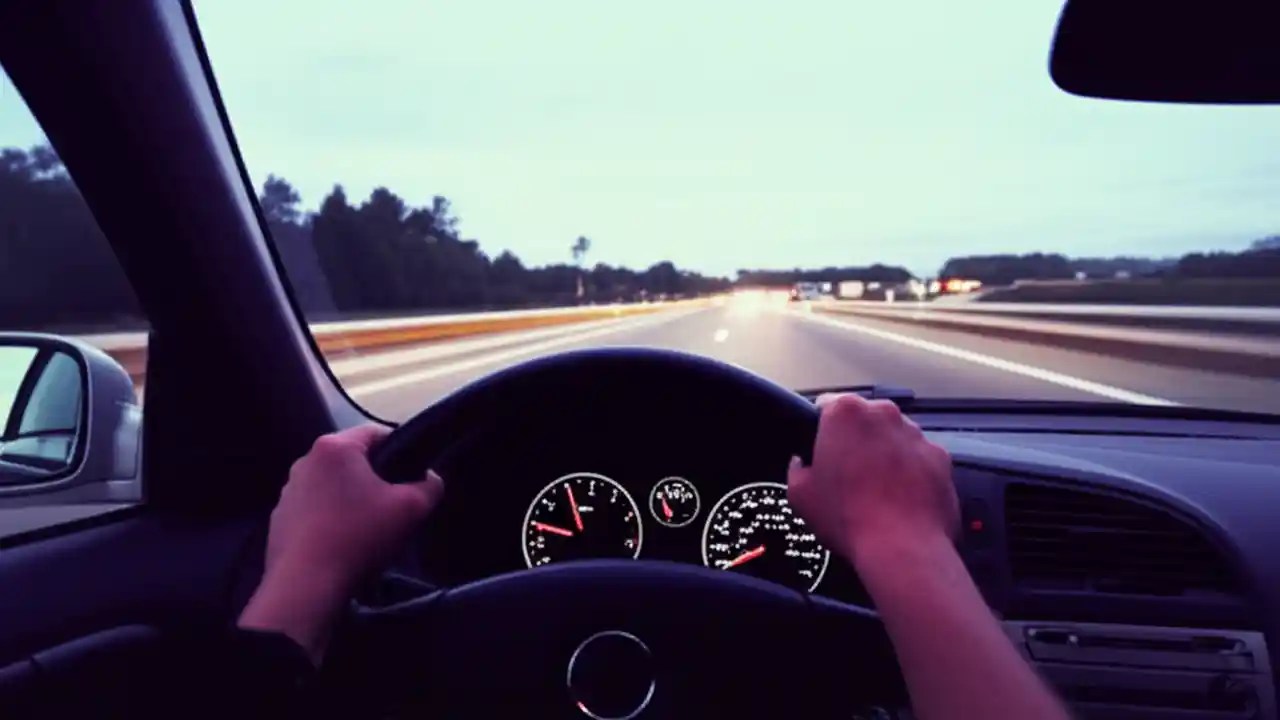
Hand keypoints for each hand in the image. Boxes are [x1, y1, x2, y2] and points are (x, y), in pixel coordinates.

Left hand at [239, 424, 443, 662]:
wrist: (307, 584)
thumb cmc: (360, 535)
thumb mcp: (412, 509)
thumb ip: (430, 486)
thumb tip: (429, 480)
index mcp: (335, 447)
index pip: (377, 433)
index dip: (401, 451)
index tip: (412, 477)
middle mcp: (305, 461)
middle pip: (352, 461)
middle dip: (374, 478)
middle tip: (393, 506)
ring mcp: (288, 491)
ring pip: (332, 486)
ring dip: (349, 500)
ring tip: (366, 529)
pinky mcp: (279, 519)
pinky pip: (313, 511)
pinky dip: (329, 520)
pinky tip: (341, 544)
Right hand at [787, 393, 956, 573]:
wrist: (903, 549)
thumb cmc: (847, 517)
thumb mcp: (800, 495)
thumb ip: (797, 469)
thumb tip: (802, 465)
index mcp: (846, 413)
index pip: (826, 405)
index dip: (820, 429)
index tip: (820, 451)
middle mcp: (885, 414)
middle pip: (864, 419)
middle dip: (856, 441)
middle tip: (846, 476)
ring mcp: (918, 435)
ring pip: (893, 438)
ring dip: (884, 456)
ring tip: (875, 494)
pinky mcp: (942, 459)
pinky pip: (919, 460)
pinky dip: (911, 474)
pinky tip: (900, 502)